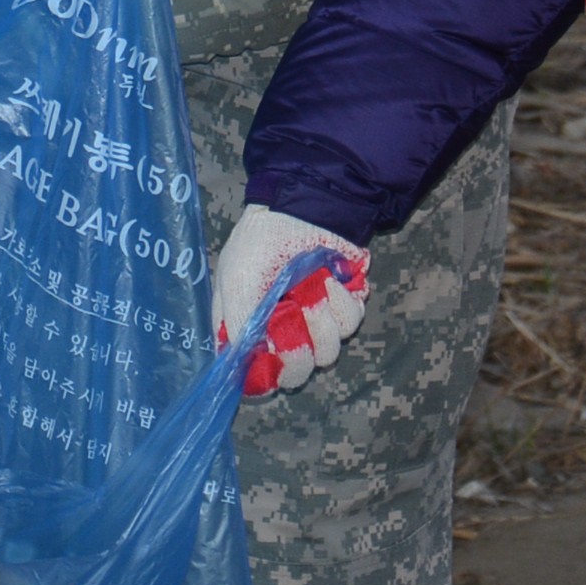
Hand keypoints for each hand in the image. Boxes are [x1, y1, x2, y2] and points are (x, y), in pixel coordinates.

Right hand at [210, 200, 365, 401]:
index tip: (275, 354)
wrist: (300, 207)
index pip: (263, 377)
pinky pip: (351, 325)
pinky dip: (343, 304)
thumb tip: (241, 365)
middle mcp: (285, 333)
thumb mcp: (234, 283)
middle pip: (299, 372)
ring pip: (328, 352)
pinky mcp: (343, 307)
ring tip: (314, 289)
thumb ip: (236, 327)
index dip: (271, 373)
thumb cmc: (259, 244)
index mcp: (253, 332)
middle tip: (297, 313)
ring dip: (322, 321)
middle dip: (300, 347)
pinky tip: (331, 281)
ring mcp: (317, 322)